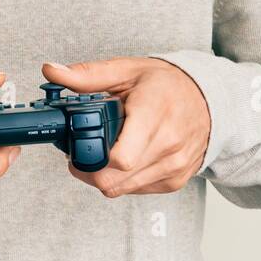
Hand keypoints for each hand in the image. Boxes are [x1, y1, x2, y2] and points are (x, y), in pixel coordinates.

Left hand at [42, 57, 210, 197]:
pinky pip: (136, 190)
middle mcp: (168, 144)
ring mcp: (174, 165)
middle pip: (114, 179)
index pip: (120, 157)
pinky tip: (125, 156)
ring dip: (105, 175)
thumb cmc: (166, 84)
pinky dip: (124, 178)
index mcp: (154, 114)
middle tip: (82, 151)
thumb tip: (51, 71)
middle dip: (90, 169)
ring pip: (122, 188)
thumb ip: (87, 75)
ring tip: (104, 151)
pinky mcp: (176, 180)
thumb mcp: (126, 70)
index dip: (91, 156)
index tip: (77, 145)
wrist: (209, 99)